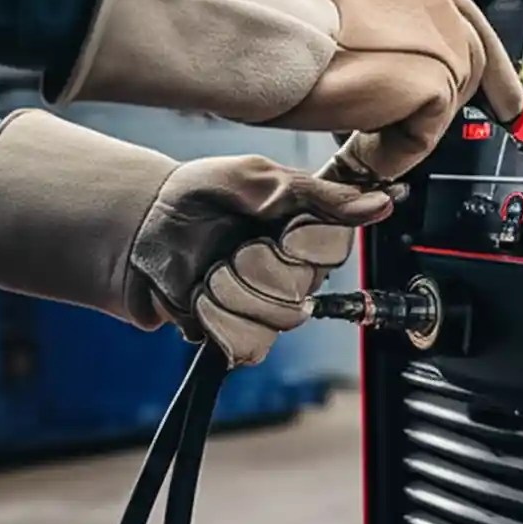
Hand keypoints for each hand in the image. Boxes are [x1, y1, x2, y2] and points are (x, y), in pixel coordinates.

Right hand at [51, 0, 522, 181]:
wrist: (267, 37)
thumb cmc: (277, 29)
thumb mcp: (340, 25)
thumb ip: (377, 44)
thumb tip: (385, 80)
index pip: (466, 28)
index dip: (490, 71)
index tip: (506, 101)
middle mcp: (436, 4)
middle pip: (469, 72)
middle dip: (456, 109)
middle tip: (438, 133)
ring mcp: (443, 42)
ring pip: (439, 111)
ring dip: (397, 131)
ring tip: (349, 127)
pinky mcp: (438, 82)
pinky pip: (421, 140)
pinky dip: (386, 152)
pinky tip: (353, 137)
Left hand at [140, 158, 403, 365]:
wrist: (141, 226)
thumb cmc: (200, 193)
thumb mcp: (256, 178)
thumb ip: (318, 195)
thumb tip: (381, 203)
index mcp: (311, 232)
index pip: (336, 251)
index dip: (301, 244)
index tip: (276, 227)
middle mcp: (299, 273)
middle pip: (303, 290)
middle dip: (255, 267)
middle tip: (230, 248)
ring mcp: (270, 307)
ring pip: (278, 321)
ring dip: (231, 293)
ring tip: (211, 272)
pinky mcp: (241, 333)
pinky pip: (248, 346)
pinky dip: (216, 322)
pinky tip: (202, 298)